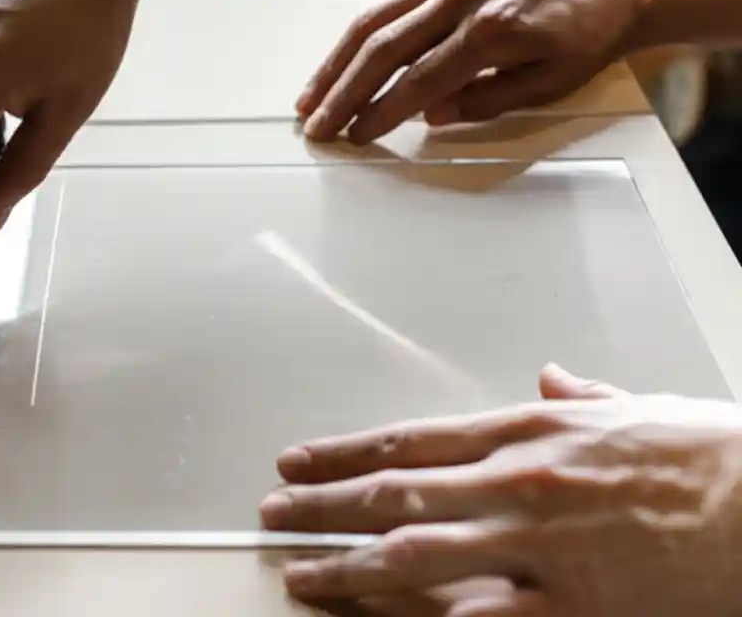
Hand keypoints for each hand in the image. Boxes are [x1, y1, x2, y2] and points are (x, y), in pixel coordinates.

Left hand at [260, 365, 741, 615]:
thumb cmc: (713, 458)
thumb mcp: (638, 408)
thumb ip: (580, 396)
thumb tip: (548, 374)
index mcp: (529, 433)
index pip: (409, 440)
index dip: (341, 453)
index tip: (295, 462)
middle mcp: (518, 486)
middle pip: (393, 494)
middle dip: (322, 507)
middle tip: (271, 515)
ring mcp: (539, 548)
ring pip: (414, 557)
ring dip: (346, 568)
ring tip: (300, 575)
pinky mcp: (572, 609)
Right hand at [296, 0, 642, 144]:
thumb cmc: (579, 43)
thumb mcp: (541, 87)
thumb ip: (482, 101)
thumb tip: (429, 115)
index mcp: (492, 27)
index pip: (419, 79)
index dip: (382, 112)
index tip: (357, 136)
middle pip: (384, 49)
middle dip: (344, 93)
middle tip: (318, 125)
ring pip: (374, 23)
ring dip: (336, 65)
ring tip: (310, 100)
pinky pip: (388, 8)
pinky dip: (357, 41)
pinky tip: (336, 67)